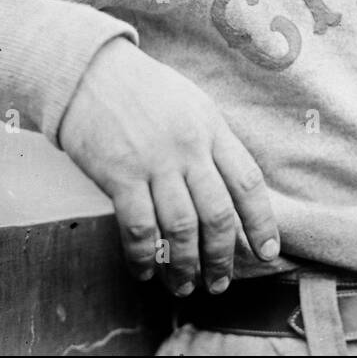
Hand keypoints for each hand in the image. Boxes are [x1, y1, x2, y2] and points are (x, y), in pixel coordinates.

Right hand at [58, 37, 279, 296]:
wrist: (88, 71)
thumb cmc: (140, 89)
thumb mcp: (191, 104)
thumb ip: (210, 144)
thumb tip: (228, 190)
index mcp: (211, 129)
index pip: (247, 182)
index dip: (262, 222)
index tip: (269, 252)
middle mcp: (189, 148)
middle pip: (218, 213)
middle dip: (222, 256)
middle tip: (221, 282)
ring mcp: (155, 162)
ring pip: (182, 228)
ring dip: (185, 265)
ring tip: (184, 286)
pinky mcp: (120, 175)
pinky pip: (140, 228)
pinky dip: (145, 257)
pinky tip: (145, 271)